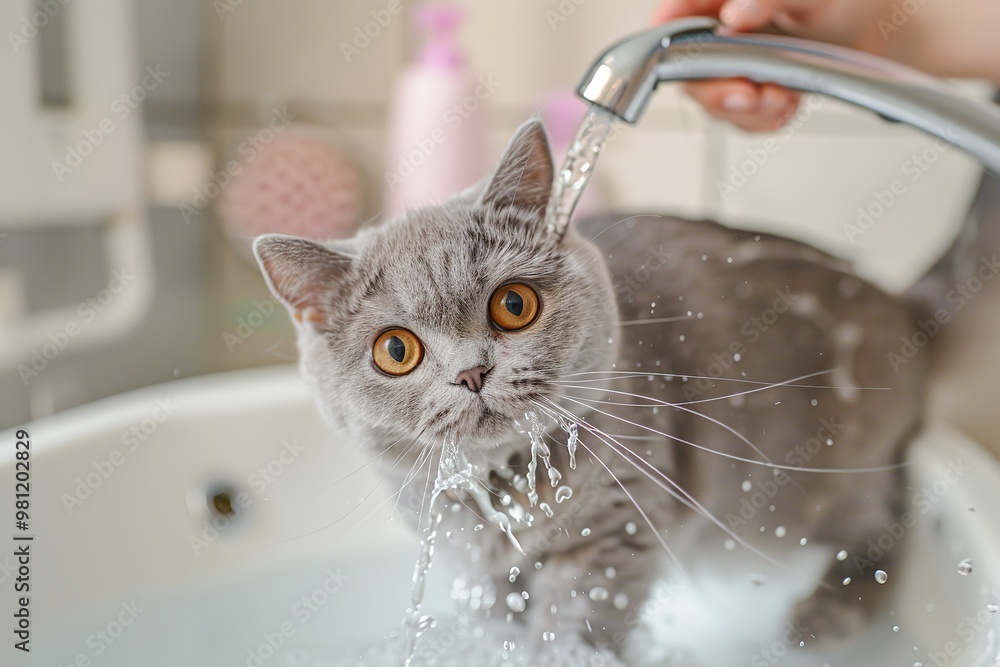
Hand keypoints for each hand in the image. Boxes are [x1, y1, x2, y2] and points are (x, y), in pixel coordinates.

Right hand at [651, 0, 895, 130]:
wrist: (875, 35)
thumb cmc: (845, 2)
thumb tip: (735, 13)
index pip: (676, 14)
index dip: (666, 37)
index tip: (680, 60)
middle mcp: (720, 27)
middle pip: (689, 66)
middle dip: (718, 89)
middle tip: (749, 95)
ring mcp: (732, 60)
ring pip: (714, 96)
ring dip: (746, 109)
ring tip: (782, 99)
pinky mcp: (747, 87)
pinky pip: (740, 115)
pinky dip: (763, 118)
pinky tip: (787, 105)